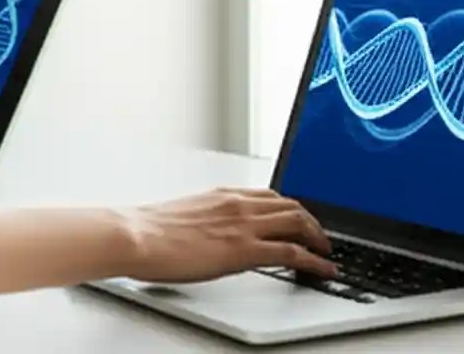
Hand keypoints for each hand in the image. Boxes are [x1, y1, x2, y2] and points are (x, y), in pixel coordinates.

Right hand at [118, 187, 336, 282]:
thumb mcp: (184, 216)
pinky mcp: (245, 250)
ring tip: (326, 253)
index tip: (298, 219)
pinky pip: (293, 253)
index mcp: (222, 195)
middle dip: (311, 222)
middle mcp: (238, 204)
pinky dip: (315, 261)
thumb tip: (211, 234)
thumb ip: (206, 220)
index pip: (269, 196)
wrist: (137, 236)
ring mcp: (244, 225)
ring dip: (318, 238)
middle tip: (319, 238)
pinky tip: (323, 269)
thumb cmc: (149, 231)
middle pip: (291, 206)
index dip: (290, 208)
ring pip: (299, 223)